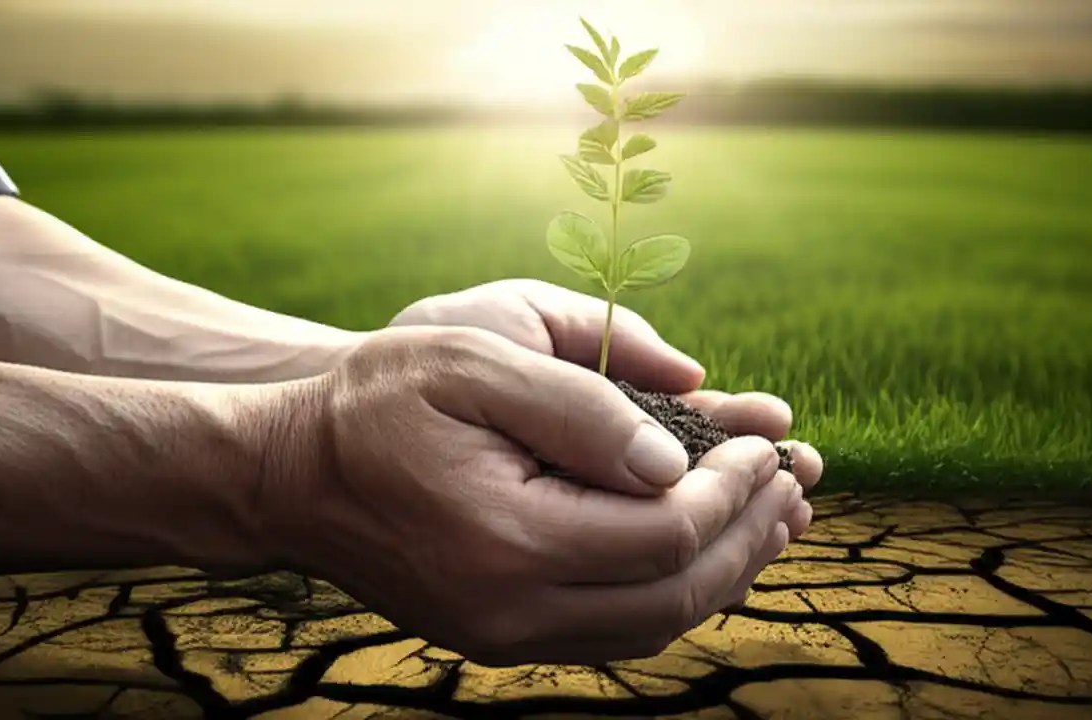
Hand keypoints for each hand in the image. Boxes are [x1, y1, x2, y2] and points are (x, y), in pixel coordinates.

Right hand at [250, 325, 805, 665]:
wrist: (292, 473)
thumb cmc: (378, 402)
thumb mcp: (474, 360)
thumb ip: (581, 406)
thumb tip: (675, 463)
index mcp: (510, 539)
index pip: (666, 532)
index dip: (735, 490)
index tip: (771, 442)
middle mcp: (511, 610)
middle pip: (674, 594)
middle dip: (750, 536)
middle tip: (799, 483)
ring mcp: (502, 634)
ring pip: (650, 625)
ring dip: (722, 572)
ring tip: (774, 521)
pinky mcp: (497, 635)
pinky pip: (612, 630)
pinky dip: (670, 591)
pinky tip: (700, 552)